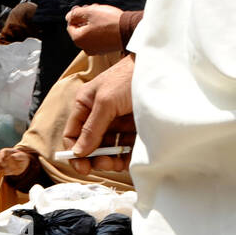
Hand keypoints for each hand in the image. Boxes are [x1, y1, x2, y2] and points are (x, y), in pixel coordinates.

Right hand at [0, 147, 31, 175]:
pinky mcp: (2, 169)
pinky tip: (11, 172)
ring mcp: (2, 163)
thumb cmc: (22, 158)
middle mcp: (3, 157)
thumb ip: (18, 156)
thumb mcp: (22, 156)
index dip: (1, 154)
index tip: (3, 158)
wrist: (23, 164)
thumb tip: (12, 156)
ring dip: (1, 168)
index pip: (2, 151)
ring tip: (10, 170)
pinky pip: (1, 171)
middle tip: (4, 164)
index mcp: (7, 151)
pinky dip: (5, 172)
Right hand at [61, 53, 135, 173]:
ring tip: (117, 162)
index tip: (83, 167)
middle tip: (104, 164)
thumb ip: (91, 129)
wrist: (162, 67)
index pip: (73, 134)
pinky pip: (125, 148)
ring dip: (110, 159)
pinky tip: (127, 160)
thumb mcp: (106, 101)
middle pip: (90, 145)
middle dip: (95, 157)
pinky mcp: (133, 127)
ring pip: (108, 148)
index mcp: (86, 105)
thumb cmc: (129, 76)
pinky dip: (125, 157)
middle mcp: (99, 115)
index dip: (74, 152)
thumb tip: (78, 152)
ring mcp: (117, 122)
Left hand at [66, 3, 123, 53]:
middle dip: (85, 18)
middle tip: (94, 9)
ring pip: (89, 33)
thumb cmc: (109, 21)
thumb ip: (75, 13)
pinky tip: (107, 23)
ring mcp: (95, 50)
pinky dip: (99, 30)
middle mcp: (85, 48)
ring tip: (102, 14)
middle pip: (80, 29)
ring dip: (92, 23)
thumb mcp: (90, 12)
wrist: (129, 30)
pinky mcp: (104, 50)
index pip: (70, 25)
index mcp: (78, 40)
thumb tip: (68, 16)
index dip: (76, 15)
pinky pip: (97, 38)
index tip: (86, 8)